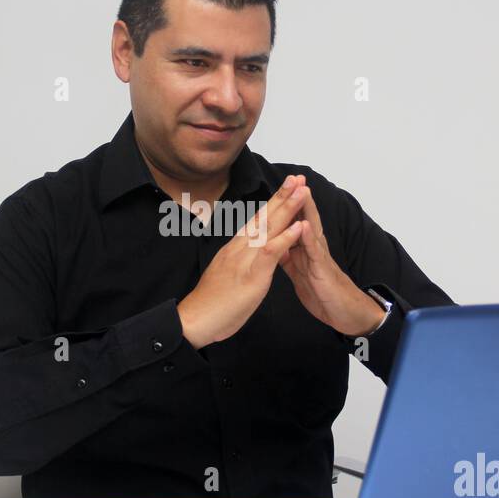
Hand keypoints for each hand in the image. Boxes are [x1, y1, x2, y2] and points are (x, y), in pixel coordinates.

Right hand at [177, 175, 309, 349]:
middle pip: (263, 217)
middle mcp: (239, 248)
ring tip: (301, 190)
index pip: (256, 221)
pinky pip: (270, 252)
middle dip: (281, 196)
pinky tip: (298, 226)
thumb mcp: (227, 275)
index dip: (271, 204)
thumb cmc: (212, 303)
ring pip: (268, 228)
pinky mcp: (252, 275)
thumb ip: (237, 262)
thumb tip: (245, 254)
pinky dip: (286, 237)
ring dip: (287, 207)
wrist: (196, 320)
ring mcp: (245, 260)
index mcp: (235, 249)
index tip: (285, 188)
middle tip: (297, 177)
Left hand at [279, 178, 386, 337]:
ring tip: (301, 190)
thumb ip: (290, 257)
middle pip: (304, 218)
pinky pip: (314, 253)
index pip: (294, 223)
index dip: (286, 206)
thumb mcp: (301, 273)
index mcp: (304, 249)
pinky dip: (309, 238)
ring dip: (306, 209)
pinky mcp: (322, 271)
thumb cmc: (324, 293)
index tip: (278, 187)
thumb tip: (276, 245)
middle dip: (298, 198)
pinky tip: (304, 225)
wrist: (345, 314)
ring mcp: (319, 257)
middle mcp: (313, 248)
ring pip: (311, 229)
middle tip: (293, 177)